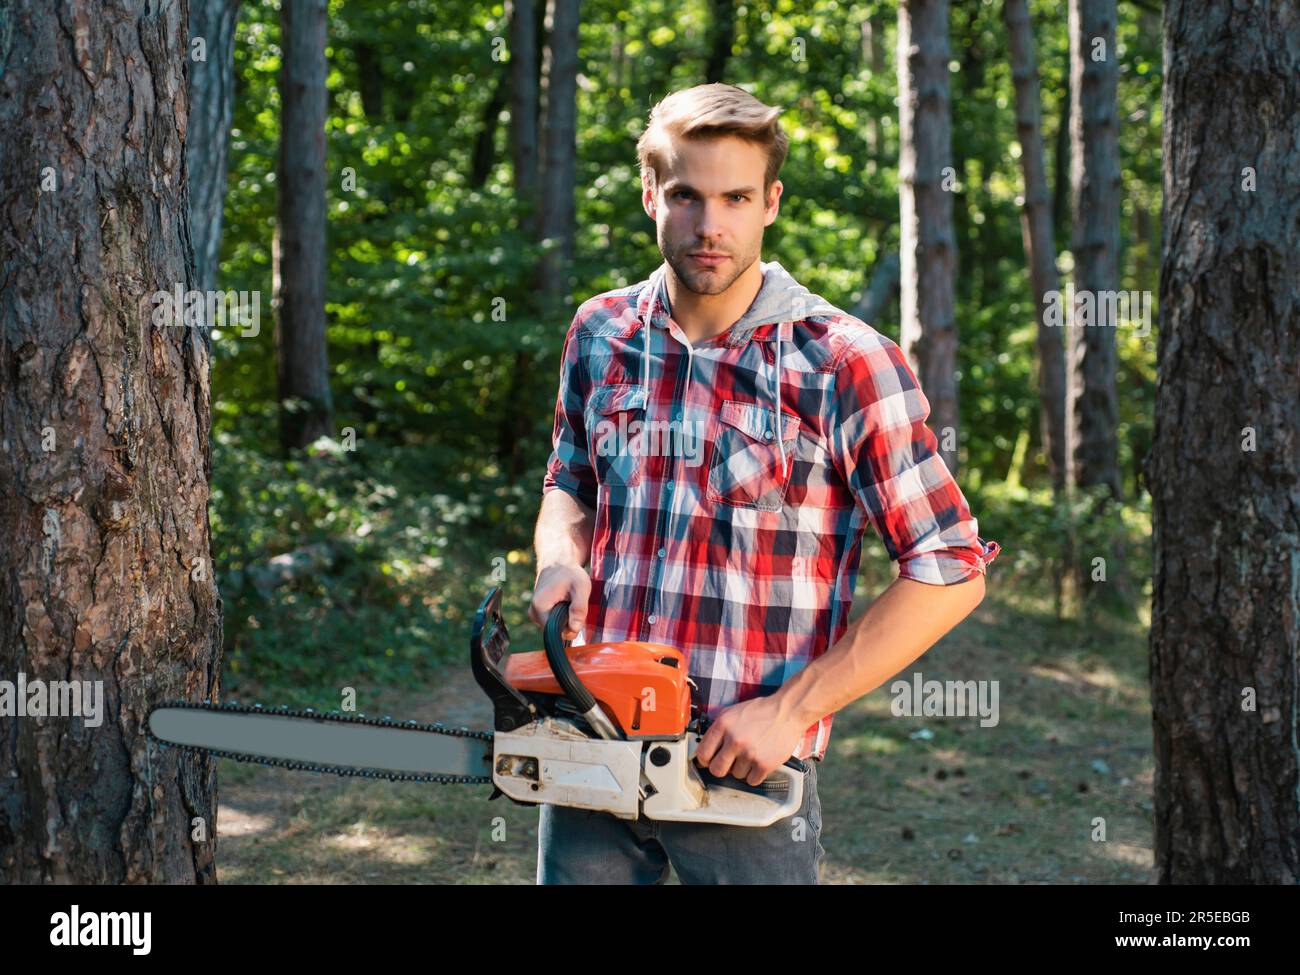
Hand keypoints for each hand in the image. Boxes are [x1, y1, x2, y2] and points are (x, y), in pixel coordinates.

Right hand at [529, 563, 590, 639]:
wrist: (558, 562)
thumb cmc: (570, 573)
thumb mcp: (581, 587)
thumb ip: (579, 609)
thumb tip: (574, 630)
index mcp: (540, 607)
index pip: (556, 632)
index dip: (570, 626)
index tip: (576, 610)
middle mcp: (533, 613)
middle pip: (556, 630)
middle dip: (568, 621)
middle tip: (573, 602)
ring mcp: (534, 613)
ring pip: (555, 627)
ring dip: (565, 617)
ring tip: (568, 600)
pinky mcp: (538, 613)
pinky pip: (552, 622)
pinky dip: (561, 615)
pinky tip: (563, 602)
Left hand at [693, 693, 807, 786]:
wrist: (787, 711)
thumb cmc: (760, 711)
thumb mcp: (732, 712)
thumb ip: (718, 730)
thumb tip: (706, 748)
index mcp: (723, 725)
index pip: (702, 753)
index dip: (705, 760)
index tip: (709, 761)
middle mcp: (734, 740)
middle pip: (716, 770)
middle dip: (721, 768)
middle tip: (729, 762)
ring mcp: (749, 754)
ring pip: (736, 775)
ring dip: (742, 768)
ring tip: (751, 754)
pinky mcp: (764, 764)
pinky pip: (751, 781)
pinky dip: (755, 774)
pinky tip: (759, 761)